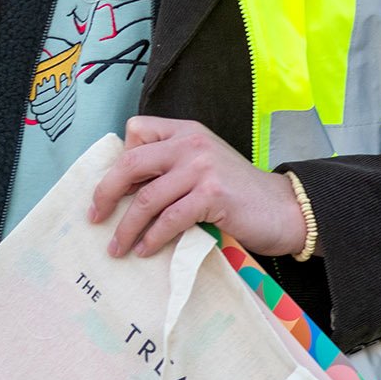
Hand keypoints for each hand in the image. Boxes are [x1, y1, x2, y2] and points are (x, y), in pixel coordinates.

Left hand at [87, 117, 306, 260]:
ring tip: (116, 247)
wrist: (285, 209)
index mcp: (186, 131)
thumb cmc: (239, 193)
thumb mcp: (202, 165)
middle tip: (95, 217)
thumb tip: (123, 189)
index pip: (136, 129)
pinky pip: (169, 219)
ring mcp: (202, 168)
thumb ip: (170, 165)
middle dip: (106, 193)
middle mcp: (191, 143)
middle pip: (131, 163)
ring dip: (126, 227)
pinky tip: (145, 250)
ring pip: (146, 198)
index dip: (120, 158)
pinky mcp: (212, 196)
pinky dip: (152, 238)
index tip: (114, 187)